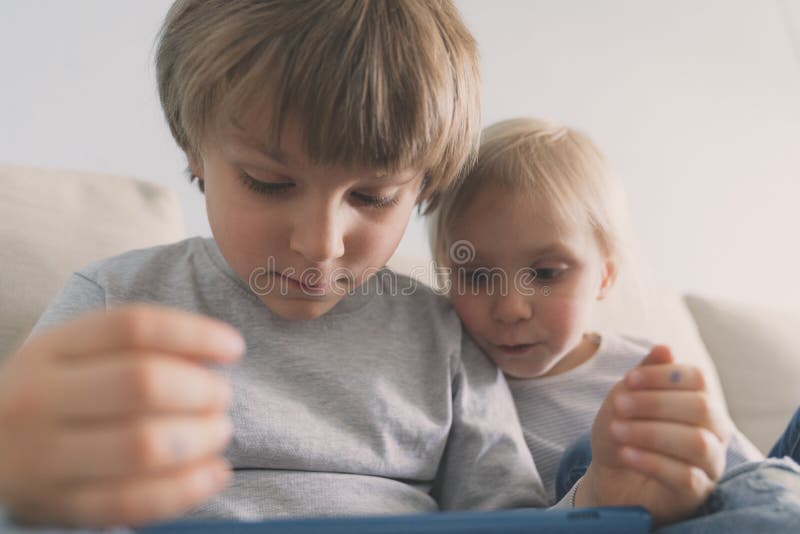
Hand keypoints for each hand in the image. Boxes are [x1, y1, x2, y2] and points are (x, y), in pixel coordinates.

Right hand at [0, 304, 244, 527]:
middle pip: (143, 383)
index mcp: (51, 349)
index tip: (233, 348)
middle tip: (221, 396)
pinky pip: (132, 502)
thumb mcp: (76, 356)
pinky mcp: (57, 506)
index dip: (194, 333)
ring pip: (142, 445)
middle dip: (201, 390)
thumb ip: (137, 347)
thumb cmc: (54, 396)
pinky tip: (215, 473)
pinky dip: (186, 488)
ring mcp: (44, 457)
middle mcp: (40, 398)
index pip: (133, 326)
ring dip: (200, 438)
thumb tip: (216, 350)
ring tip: (218, 431)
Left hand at [576, 345, 731, 525]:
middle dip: (655, 404)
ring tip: (617, 430)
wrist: (611, 474)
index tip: (628, 380)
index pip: (698, 378)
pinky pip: (685, 476)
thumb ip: (647, 373)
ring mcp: (710, 463)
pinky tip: (625, 454)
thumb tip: (665, 347)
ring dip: (651, 432)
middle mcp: (714, 431)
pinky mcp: (697, 493)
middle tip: (618, 406)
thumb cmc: (624, 429)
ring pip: (696, 442)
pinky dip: (651, 461)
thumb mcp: (626, 396)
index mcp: (701, 400)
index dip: (663, 376)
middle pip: (701, 408)